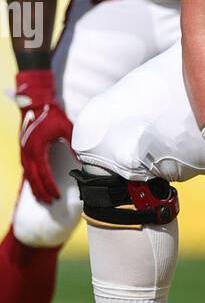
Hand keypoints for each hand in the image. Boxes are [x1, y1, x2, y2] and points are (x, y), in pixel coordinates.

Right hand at [15, 69, 73, 203]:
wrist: (35, 101)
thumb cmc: (51, 114)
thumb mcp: (66, 128)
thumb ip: (74, 144)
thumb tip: (83, 160)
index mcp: (37, 149)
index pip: (44, 173)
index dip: (50, 186)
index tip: (57, 196)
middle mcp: (27, 152)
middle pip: (33, 178)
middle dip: (42, 191)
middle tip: (50, 202)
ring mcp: (23, 151)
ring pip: (28, 175)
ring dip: (35, 187)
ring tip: (42, 198)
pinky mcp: (24, 148)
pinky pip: (26, 169)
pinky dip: (31, 179)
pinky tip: (35, 184)